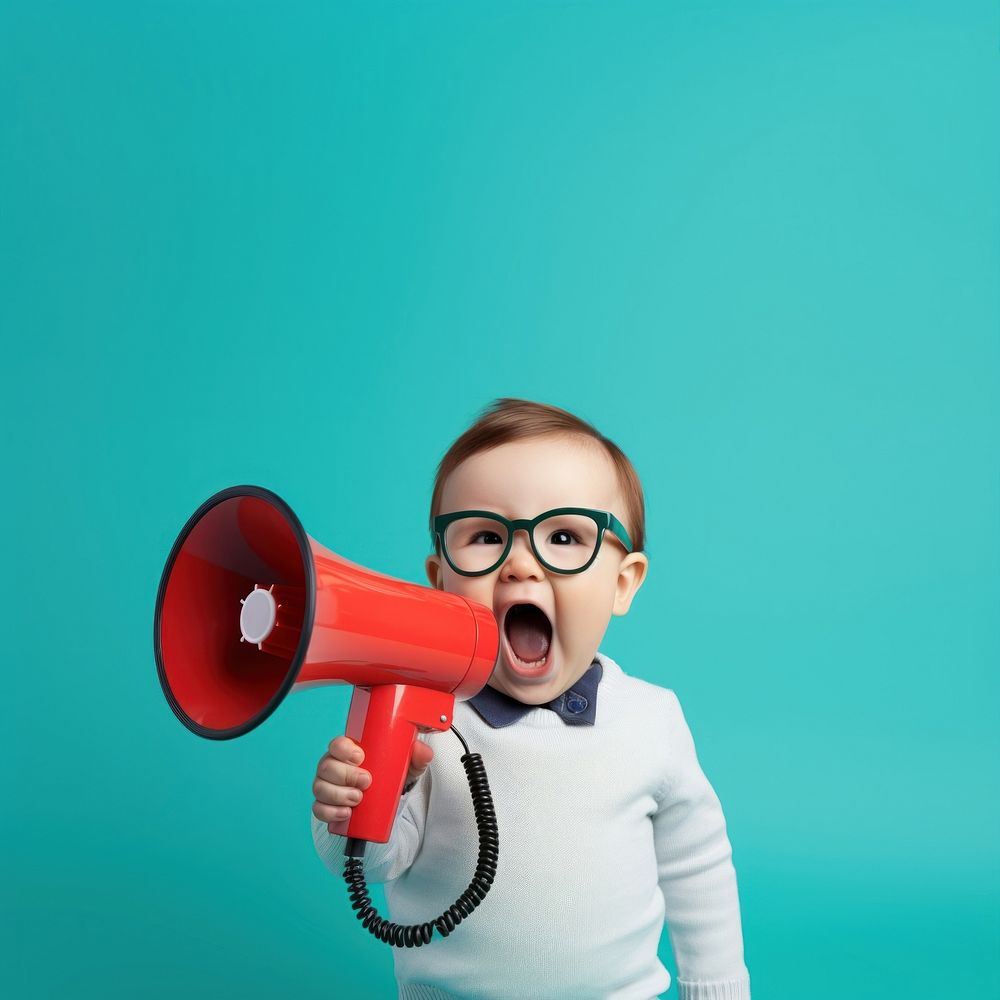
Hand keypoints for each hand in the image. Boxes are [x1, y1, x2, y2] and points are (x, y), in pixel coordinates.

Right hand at [312, 735, 433, 833]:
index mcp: (348, 751)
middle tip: (367, 781)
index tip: (361, 756)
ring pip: (320, 787)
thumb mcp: (405, 765)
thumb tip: (423, 751)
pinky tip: (345, 813)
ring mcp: (327, 787)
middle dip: (346, 774)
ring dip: (338, 794)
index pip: (336, 744)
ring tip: (358, 799)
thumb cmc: (388, 775)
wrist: (384, 802)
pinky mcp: (326, 807)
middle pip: (326, 766)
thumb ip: (416, 756)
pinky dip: (329, 812)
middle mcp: (333, 767)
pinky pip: (318, 809)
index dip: (343, 749)